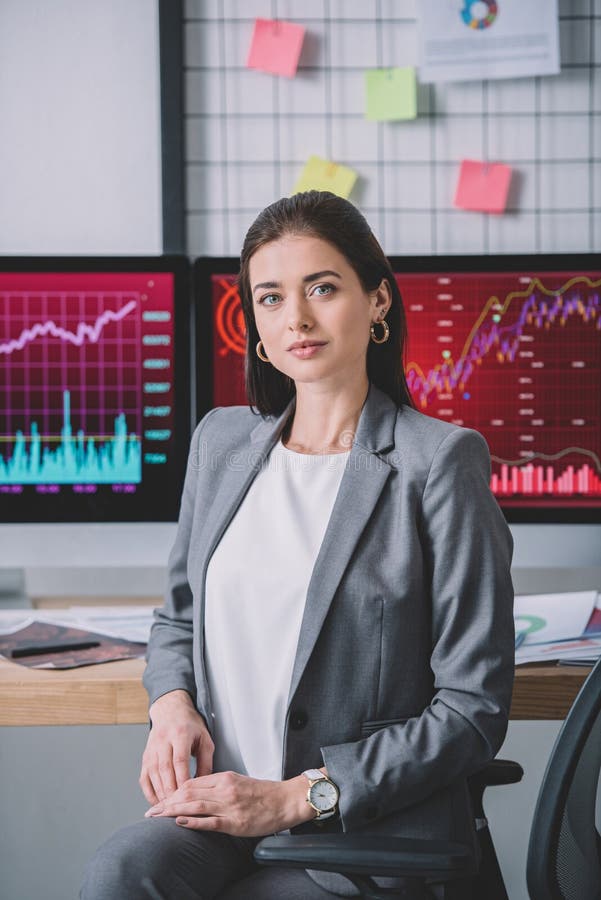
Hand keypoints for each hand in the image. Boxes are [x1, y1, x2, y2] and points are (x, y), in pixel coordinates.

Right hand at [139, 690, 214, 804]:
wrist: (171, 711)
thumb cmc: (192, 727)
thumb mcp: (205, 739)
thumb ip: (206, 762)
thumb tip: (204, 787)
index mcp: (180, 734)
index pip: (180, 760)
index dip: (183, 779)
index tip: (189, 796)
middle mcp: (163, 741)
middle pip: (164, 770)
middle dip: (171, 791)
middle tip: (179, 809)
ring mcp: (152, 749)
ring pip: (153, 775)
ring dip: (160, 794)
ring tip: (170, 809)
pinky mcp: (145, 757)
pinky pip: (144, 778)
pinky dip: (149, 792)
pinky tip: (158, 803)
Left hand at [144, 770, 317, 836]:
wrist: (285, 800)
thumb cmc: (262, 793)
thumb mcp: (237, 781)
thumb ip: (218, 785)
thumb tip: (196, 792)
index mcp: (224, 778)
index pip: (192, 782)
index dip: (173, 791)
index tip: (161, 799)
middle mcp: (224, 789)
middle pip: (188, 793)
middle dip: (166, 802)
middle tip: (151, 811)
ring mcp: (229, 806)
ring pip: (195, 806)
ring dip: (172, 811)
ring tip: (157, 816)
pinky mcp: (235, 823)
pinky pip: (210, 822)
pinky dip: (193, 822)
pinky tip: (179, 823)